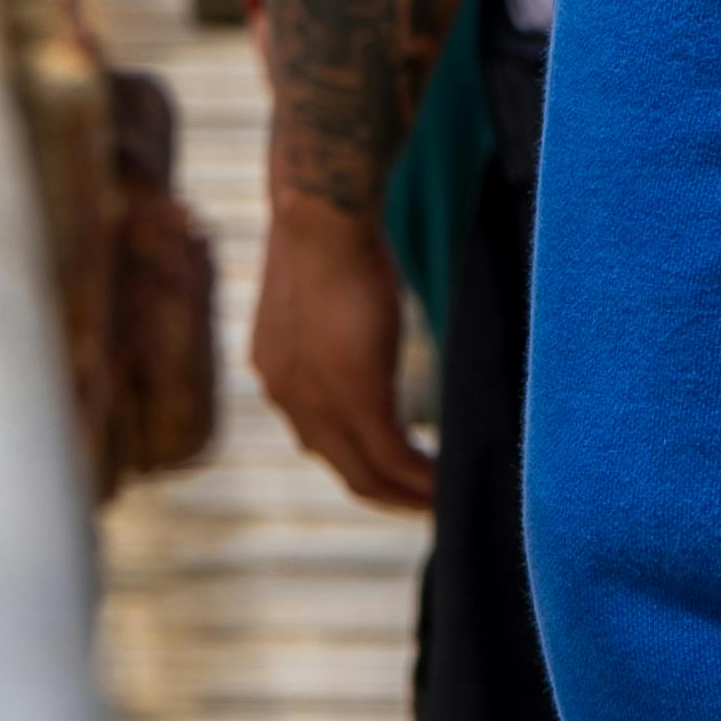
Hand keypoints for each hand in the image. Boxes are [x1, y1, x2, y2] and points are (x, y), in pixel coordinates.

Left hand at [252, 193, 429, 509]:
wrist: (321, 216)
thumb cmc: (328, 235)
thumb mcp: (319, 298)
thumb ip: (330, 337)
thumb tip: (359, 347)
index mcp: (276, 373)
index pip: (318, 439)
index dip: (358, 462)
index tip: (394, 473)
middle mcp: (286, 396)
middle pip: (342, 468)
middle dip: (385, 493)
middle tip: (425, 503)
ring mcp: (317, 401)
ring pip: (365, 472)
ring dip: (405, 493)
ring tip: (440, 498)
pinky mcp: (356, 396)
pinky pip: (392, 457)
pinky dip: (421, 478)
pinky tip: (445, 482)